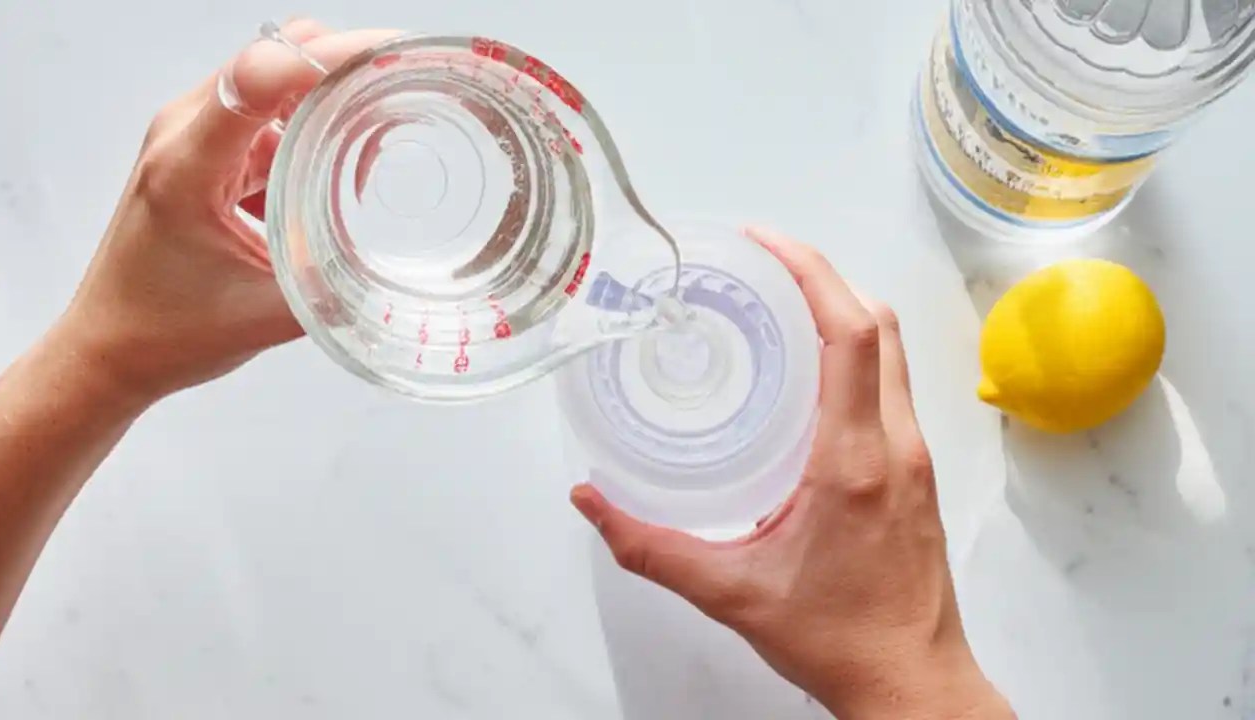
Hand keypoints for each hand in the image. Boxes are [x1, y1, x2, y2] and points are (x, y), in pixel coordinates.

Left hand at [57, 20, 398, 404]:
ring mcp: (190, 137)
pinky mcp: (202, 154)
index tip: (388, 60)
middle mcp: (183, 132)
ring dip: (327, 105)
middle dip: (344, 68)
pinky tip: (336, 176)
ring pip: (274, 87)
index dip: (329, 57)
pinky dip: (308, 135)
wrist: (108, 350)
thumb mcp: (266, 315)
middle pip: (273, 61)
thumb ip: (334, 286)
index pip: (258, 76)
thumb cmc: (164, 332)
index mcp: (188, 165)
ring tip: (378, 138)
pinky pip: (265, 120)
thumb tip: (396, 262)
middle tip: (403, 92)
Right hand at [572, 228, 1011, 718]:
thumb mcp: (730, 593)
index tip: (765, 243)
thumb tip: (590, 503)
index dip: (811, 273)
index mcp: (854, 460)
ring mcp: (915, 456)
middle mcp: (896, 446)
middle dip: (824, 276)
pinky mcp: (916, 472)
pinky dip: (855, 351)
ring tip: (779, 300)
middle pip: (877, 324)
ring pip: (891, 351)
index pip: (849, 335)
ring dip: (843, 310)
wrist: (912, 685)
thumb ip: (650, 547)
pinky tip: (808, 369)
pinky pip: (892, 384)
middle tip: (763, 261)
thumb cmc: (838, 640)